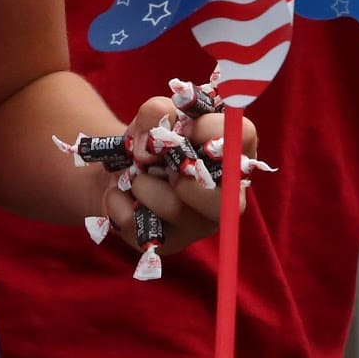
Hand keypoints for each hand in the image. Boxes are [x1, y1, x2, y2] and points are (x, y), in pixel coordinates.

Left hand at [96, 96, 258, 255]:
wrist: (118, 172)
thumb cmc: (148, 143)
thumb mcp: (150, 119)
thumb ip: (156, 114)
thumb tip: (150, 146)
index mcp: (229, 153)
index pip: (241, 135)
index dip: (209, 128)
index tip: (182, 127)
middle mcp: (225, 194)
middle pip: (220, 195)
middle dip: (179, 171)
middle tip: (154, 160)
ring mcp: (198, 224)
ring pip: (173, 207)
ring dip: (140, 182)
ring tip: (134, 177)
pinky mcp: (168, 243)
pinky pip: (138, 224)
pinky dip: (117, 200)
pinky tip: (123, 195)